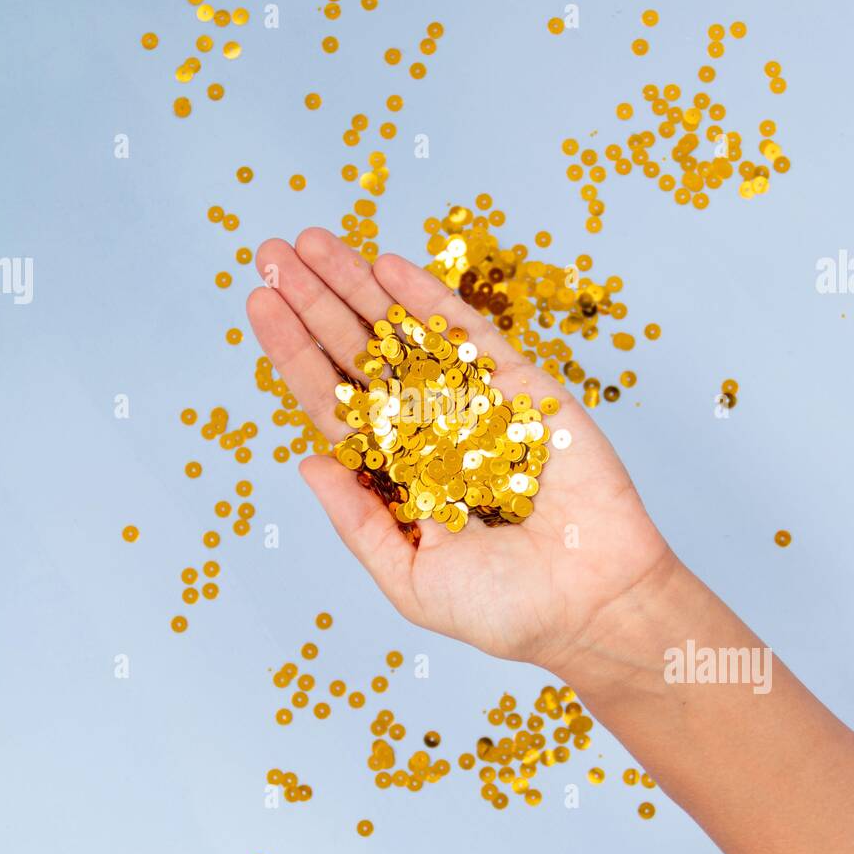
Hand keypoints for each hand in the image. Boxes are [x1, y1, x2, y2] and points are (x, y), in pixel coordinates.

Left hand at [247, 228, 672, 678]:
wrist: (594, 603)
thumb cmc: (505, 610)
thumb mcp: (410, 580)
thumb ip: (359, 523)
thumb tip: (306, 463)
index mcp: (396, 475)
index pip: (332, 403)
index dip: (294, 354)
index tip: (259, 306)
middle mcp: (427, 431)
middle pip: (357, 356)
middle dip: (315, 303)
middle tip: (273, 254)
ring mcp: (472, 404)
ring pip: (403, 335)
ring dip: (358, 286)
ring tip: (312, 242)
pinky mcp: (523, 389)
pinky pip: (467, 336)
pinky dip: (427, 300)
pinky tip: (387, 265)